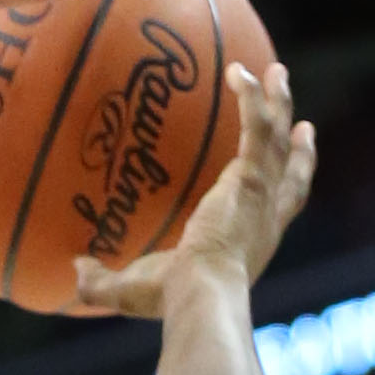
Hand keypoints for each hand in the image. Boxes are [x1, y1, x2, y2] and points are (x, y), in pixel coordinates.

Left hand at [72, 61, 314, 318]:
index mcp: (253, 243)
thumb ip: (102, 281)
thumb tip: (73, 272)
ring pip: (279, 138)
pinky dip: (252, 98)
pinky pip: (258, 126)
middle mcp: (267, 218)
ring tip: (275, 73)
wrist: (201, 294)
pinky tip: (238, 71)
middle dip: (298, 145)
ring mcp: (263, 195)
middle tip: (302, 123)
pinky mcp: (253, 178)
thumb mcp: (134, 292)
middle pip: (292, 172)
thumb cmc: (174, 302)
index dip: (288, 187)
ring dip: (278, 103)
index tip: (289, 171)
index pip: (279, 210)